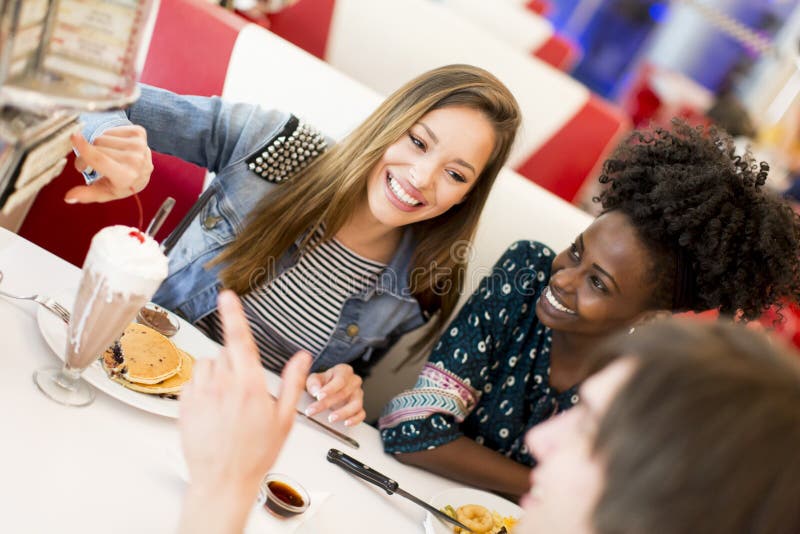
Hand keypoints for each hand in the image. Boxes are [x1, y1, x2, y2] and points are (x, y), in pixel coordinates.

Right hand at [65, 126, 152, 202]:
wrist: (142, 173)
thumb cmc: (120, 184)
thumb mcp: (104, 193)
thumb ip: (86, 195)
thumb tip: (69, 198)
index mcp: (126, 176)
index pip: (101, 159)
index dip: (85, 149)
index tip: (74, 137)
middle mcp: (136, 160)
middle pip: (97, 146)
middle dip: (87, 153)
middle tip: (88, 164)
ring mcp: (139, 145)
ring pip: (103, 137)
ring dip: (99, 145)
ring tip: (105, 156)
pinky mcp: (140, 133)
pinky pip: (111, 130)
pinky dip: (108, 137)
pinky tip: (114, 148)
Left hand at [179, 290, 311, 495]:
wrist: (223, 481)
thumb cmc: (255, 454)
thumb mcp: (285, 418)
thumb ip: (293, 382)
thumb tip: (303, 357)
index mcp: (250, 385)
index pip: (240, 339)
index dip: (233, 313)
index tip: (227, 295)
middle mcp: (223, 386)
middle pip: (226, 352)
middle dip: (235, 362)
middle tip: (244, 389)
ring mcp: (201, 395)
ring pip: (207, 365)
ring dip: (217, 373)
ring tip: (227, 400)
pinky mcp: (184, 405)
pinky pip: (193, 382)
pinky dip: (202, 388)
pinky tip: (213, 408)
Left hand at [304, 364, 365, 425]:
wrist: (327, 391)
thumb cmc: (323, 383)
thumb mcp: (314, 379)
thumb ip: (314, 383)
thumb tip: (316, 391)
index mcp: (344, 371)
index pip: (340, 380)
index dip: (329, 389)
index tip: (319, 396)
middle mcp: (354, 382)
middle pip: (345, 393)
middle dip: (327, 403)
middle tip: (314, 410)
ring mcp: (358, 395)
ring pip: (356, 404)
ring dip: (343, 412)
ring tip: (331, 419)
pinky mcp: (359, 407)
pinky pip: (361, 414)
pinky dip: (355, 419)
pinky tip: (346, 423)